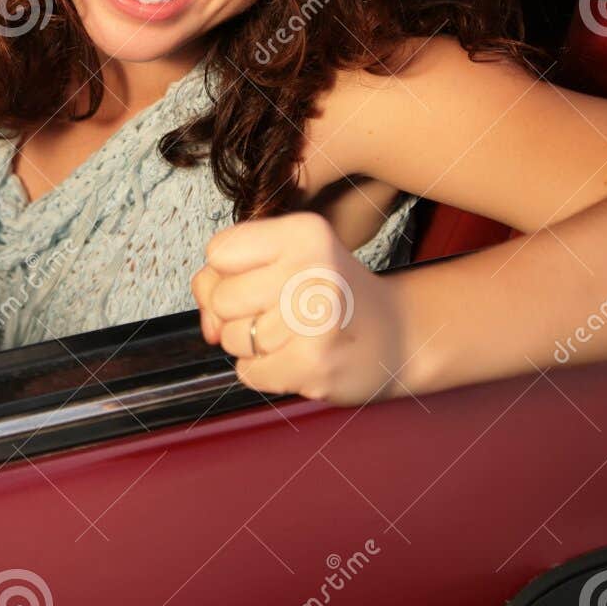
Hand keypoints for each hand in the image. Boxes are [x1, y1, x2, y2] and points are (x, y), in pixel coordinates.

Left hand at [189, 212, 410, 404]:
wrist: (396, 337)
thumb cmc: (330, 295)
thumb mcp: (283, 260)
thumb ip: (225, 276)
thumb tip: (209, 326)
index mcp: (304, 232)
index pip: (219, 251)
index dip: (228, 272)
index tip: (263, 277)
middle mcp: (314, 268)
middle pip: (220, 299)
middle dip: (238, 313)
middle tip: (281, 312)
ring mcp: (316, 319)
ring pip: (231, 339)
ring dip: (253, 346)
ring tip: (294, 335)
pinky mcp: (314, 363)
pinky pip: (248, 373)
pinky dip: (267, 372)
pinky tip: (300, 357)